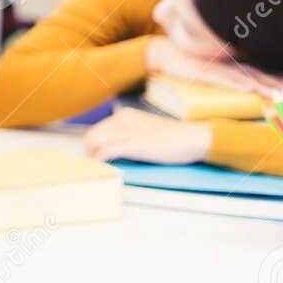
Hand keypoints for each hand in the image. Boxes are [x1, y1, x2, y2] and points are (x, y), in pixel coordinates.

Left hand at [83, 107, 213, 164]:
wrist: (193, 137)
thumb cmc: (174, 136)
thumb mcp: (146, 128)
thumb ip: (130, 132)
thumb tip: (115, 145)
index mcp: (125, 115)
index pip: (97, 129)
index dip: (93, 144)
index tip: (95, 155)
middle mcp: (122, 120)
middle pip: (91, 135)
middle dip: (89, 151)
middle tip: (94, 165)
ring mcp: (128, 132)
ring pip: (94, 142)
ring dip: (92, 156)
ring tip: (98, 168)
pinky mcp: (135, 145)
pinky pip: (107, 151)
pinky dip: (100, 160)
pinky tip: (102, 167)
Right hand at [146, 36, 282, 94]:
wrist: (156, 52)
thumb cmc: (182, 61)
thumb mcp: (207, 66)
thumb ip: (222, 72)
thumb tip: (240, 84)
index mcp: (228, 62)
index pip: (258, 70)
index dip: (277, 77)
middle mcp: (225, 62)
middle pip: (256, 72)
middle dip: (277, 81)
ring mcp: (214, 66)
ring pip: (243, 76)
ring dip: (262, 84)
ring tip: (278, 94)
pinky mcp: (200, 70)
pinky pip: (221, 77)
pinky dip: (235, 83)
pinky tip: (247, 89)